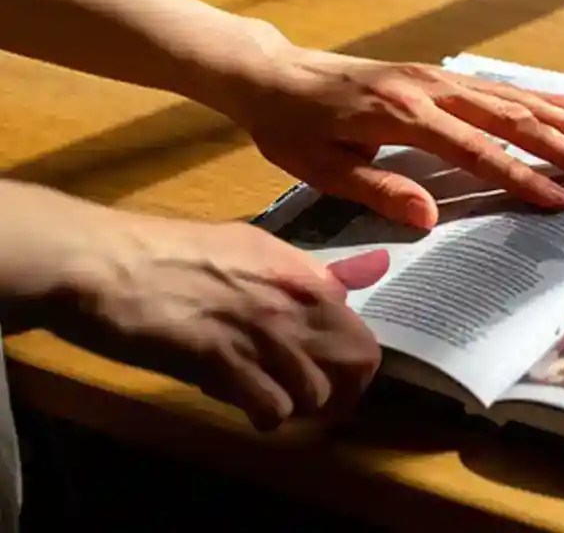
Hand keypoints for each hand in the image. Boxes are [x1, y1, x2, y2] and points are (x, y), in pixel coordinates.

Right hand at [47, 207, 382, 431]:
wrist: (105, 263)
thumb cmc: (166, 252)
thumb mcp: (244, 248)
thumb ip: (292, 274)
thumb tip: (334, 291)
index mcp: (300, 272)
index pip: (359, 326)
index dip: (346, 357)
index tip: (328, 370)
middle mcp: (294, 300)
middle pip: (357, 362)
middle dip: (340, 390)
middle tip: (311, 400)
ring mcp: (263, 332)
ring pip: (316, 393)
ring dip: (295, 405)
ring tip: (267, 398)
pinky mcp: (226, 362)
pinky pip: (274, 409)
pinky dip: (261, 416)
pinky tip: (241, 403)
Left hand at [221, 22, 563, 228]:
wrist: (273, 74)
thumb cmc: (292, 128)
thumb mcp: (322, 169)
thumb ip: (379, 190)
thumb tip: (432, 218)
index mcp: (401, 116)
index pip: (475, 152)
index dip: (521, 178)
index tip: (561, 200)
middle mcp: (428, 90)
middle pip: (509, 119)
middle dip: (562, 147)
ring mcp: (435, 78)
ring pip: (512, 99)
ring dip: (562, 120)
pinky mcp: (435, 75)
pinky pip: (495, 86)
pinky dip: (535, 96)